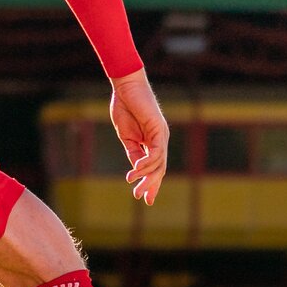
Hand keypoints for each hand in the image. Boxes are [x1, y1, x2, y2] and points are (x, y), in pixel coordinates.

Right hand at [109, 69, 168, 204]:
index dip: (150, 183)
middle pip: (159, 169)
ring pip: (158, 163)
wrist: (125, 87)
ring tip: (133, 184)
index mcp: (152, 142)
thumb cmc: (125, 107)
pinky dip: (146, 163)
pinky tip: (136, 170)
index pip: (155, 168)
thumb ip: (133, 152)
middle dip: (150, 185)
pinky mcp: (159, 130)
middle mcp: (160, 140)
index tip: (144, 199)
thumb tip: (136, 171)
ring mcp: (161, 135)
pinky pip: (155, 152)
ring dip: (145, 176)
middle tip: (141, 198)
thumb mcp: (127, 136)